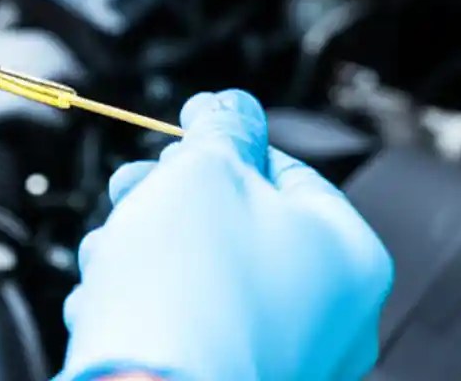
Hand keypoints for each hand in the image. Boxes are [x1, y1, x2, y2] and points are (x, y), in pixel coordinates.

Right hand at [57, 90, 392, 380]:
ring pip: (203, 278)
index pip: (285, 171)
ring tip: (112, 258)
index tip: (181, 134)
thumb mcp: (205, 170)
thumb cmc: (189, 291)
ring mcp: (284, 358)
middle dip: (168, 201)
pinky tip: (111, 306)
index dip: (221, 144)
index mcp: (349, 255)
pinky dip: (144, 311)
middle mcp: (332, 317)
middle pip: (239, 225)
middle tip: (130, 191)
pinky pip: (186, 329)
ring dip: (144, 253)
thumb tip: (231, 106)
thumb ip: (223, 128)